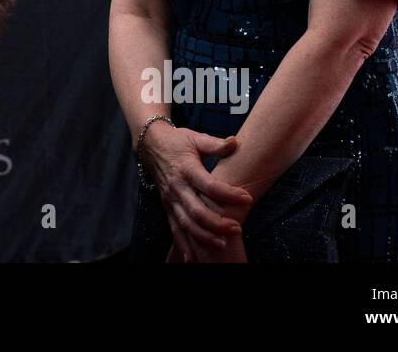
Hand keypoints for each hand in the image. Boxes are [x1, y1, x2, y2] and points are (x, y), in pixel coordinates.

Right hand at [141, 123, 252, 261]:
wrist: (150, 145)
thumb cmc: (177, 141)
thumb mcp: (195, 138)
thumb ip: (215, 144)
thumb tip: (234, 142)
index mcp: (186, 169)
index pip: (209, 185)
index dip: (228, 193)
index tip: (247, 198)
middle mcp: (177, 187)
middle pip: (196, 210)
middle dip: (217, 223)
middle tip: (237, 228)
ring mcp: (170, 199)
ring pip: (186, 223)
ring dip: (203, 236)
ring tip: (222, 244)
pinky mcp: (167, 207)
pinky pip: (175, 228)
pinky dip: (183, 244)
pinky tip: (192, 258)